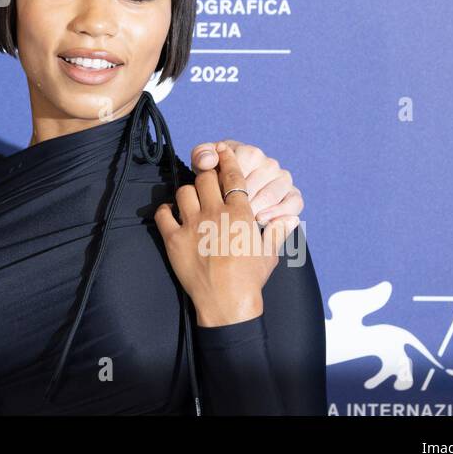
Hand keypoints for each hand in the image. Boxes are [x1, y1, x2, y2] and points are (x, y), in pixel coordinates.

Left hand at [155, 143, 298, 326]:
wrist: (228, 303)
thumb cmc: (251, 279)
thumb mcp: (270, 254)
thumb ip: (278, 231)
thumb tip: (289, 219)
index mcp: (240, 213)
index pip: (232, 176)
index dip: (227, 159)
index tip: (223, 150)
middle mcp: (215, 213)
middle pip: (205, 178)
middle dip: (206, 174)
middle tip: (205, 178)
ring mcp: (193, 225)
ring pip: (184, 191)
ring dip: (188, 193)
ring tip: (191, 200)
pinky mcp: (174, 239)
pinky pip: (164, 214)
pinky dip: (166, 211)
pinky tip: (172, 214)